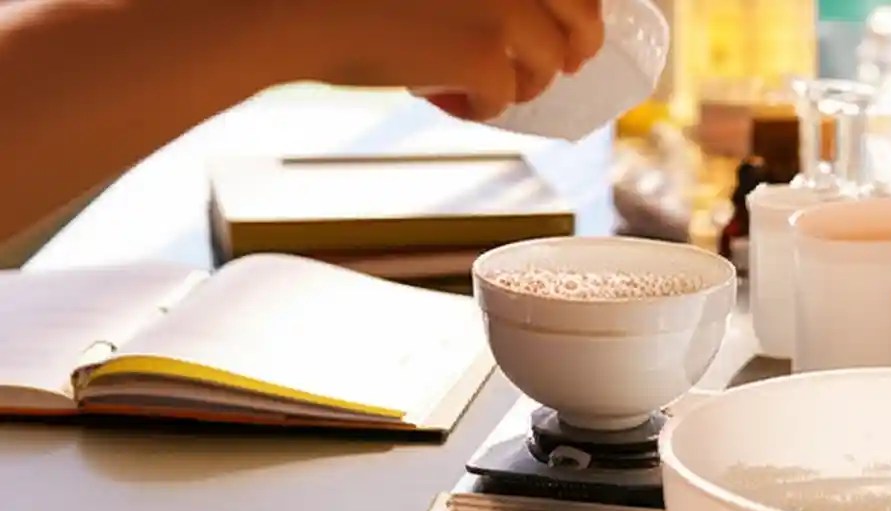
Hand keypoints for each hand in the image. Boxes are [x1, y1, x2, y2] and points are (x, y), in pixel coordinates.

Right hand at [293, 0, 605, 120]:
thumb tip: (529, 20)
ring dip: (520, 82)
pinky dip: (481, 106)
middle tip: (562, 69)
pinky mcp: (484, 54)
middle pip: (582, 15)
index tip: (570, 27)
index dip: (578, 7)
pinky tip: (446, 100)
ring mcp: (505, 5)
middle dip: (574, 48)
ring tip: (476, 86)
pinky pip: (507, 95)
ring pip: (548, 62)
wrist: (294, 8)